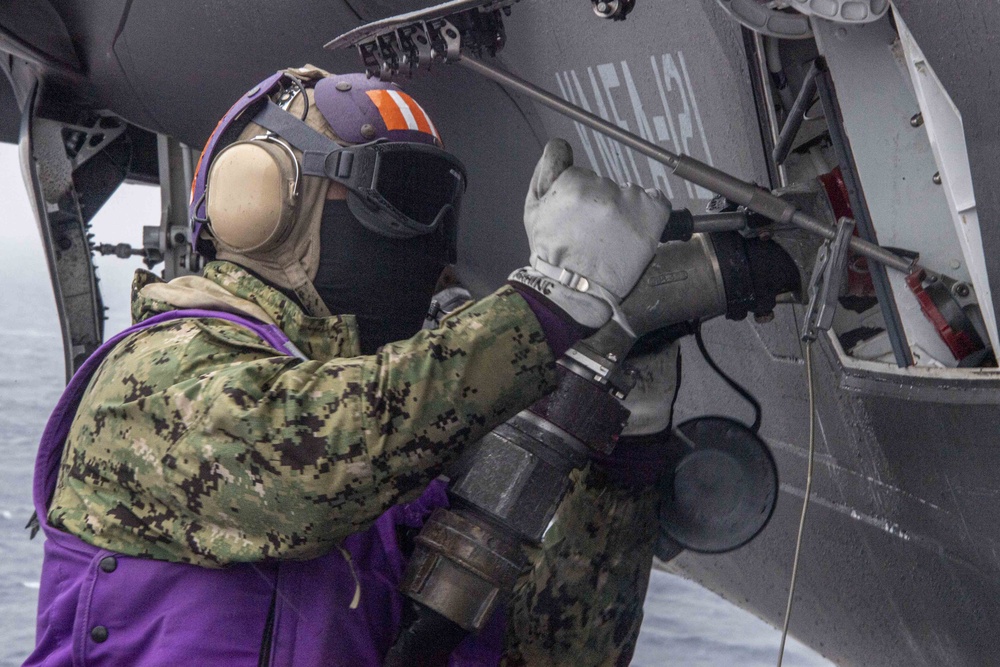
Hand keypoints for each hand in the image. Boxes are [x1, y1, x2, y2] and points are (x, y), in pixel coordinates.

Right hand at [510, 139, 671, 327]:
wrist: (575, 288)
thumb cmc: (552, 253)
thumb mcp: (532, 208)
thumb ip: (547, 170)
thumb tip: (561, 145)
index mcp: (571, 182)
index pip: (579, 173)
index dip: (576, 194)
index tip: (575, 214)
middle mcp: (602, 188)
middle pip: (604, 184)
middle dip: (599, 203)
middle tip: (591, 232)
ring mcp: (628, 202)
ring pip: (628, 194)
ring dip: (624, 210)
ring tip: (611, 238)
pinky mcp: (651, 215)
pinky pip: (657, 201)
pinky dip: (650, 213)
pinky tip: (634, 231)